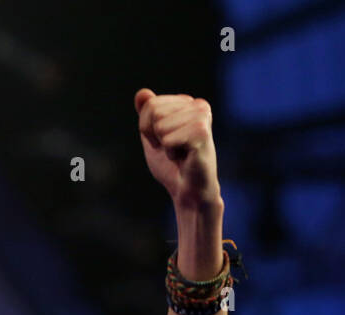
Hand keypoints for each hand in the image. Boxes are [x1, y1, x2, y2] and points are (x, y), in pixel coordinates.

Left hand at [134, 88, 220, 209]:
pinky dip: (170, 153)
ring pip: (159, 125)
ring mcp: (202, 117)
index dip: (148, 129)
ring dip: (164, 146)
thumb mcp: (153, 136)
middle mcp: (199, 105)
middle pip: (153, 111)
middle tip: (173, 150)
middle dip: (154, 136)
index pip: (150, 104)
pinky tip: (185, 159)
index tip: (165, 142)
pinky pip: (167, 139)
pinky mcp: (202, 133)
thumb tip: (142, 92)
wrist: (189, 192)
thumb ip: (147, 114)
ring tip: (180, 154)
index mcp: (189, 103)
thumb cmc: (172, 166)